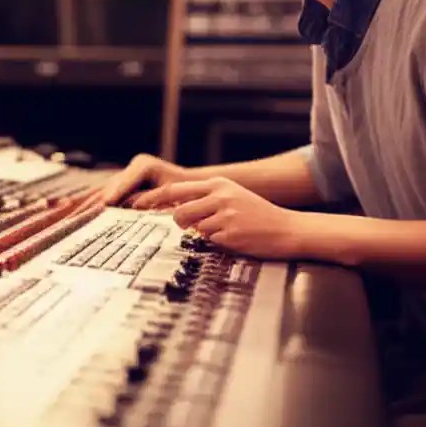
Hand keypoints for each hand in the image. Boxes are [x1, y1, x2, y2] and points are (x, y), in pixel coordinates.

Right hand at [70, 153, 189, 213]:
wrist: (191, 186)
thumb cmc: (185, 191)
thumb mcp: (171, 193)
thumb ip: (152, 198)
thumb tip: (133, 205)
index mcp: (144, 165)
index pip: (125, 181)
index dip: (115, 192)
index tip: (106, 203)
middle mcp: (131, 168)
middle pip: (109, 187)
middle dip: (93, 202)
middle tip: (80, 214)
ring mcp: (124, 176)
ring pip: (102, 191)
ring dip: (86, 205)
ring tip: (69, 215)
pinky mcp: (121, 187)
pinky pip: (103, 197)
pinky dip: (89, 206)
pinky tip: (73, 212)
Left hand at [140, 177, 307, 259]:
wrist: (287, 228)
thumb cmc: (257, 215)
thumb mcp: (232, 196)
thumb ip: (206, 199)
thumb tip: (175, 210)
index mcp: (218, 184)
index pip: (176, 189)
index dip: (154, 198)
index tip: (137, 205)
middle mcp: (220, 196)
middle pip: (179, 211)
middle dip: (179, 222)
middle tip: (189, 226)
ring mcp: (225, 214)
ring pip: (194, 227)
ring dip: (202, 233)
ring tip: (222, 230)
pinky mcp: (230, 233)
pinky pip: (210, 241)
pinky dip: (217, 242)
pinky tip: (235, 237)